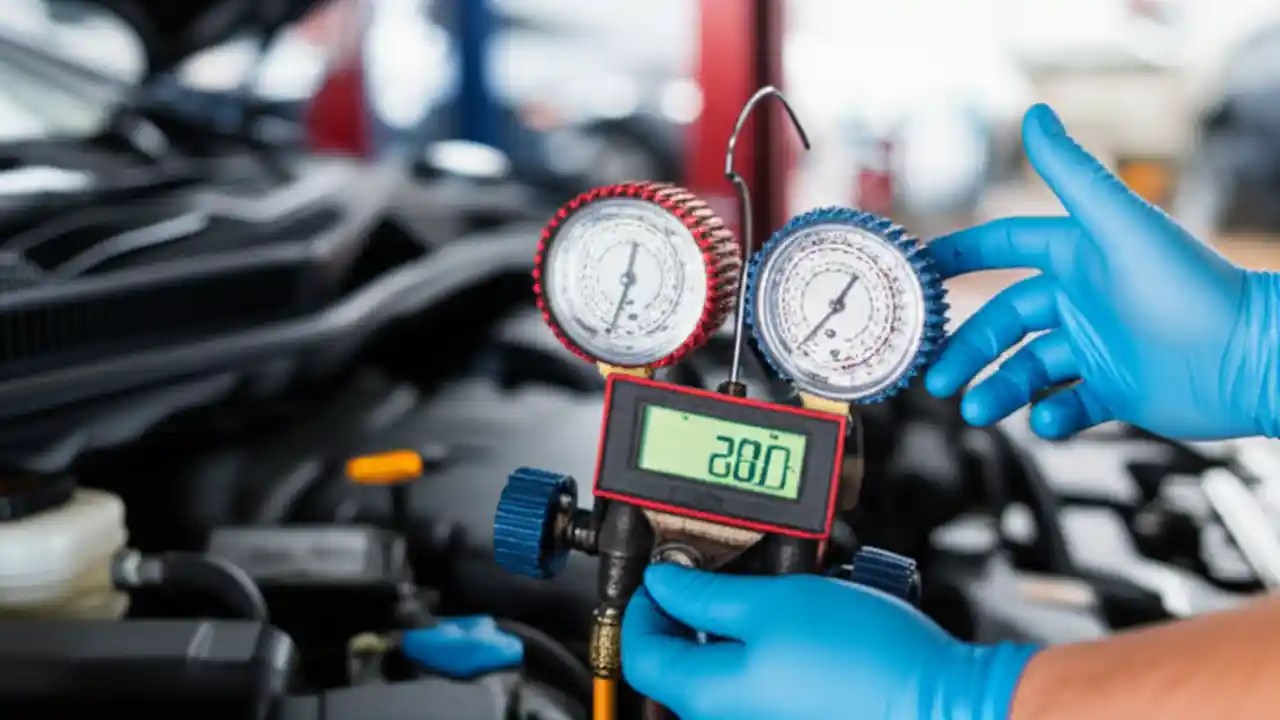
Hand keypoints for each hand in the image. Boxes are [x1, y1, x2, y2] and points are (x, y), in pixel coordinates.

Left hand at [622, 564, 1035, 719]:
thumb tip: (661, 582)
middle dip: (684, 616)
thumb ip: (705, 593)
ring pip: (717, 677)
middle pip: (675, 668)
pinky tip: (789, 630)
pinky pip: (754, 690)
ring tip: (756, 596)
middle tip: (707, 577)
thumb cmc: (867, 660)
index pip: (640, 652)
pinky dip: (756, 655)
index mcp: (707, 695)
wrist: (941, 701)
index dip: (641, 604)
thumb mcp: (774, 601)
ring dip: (722, 633)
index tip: (661, 575)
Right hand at [925, 104, 1279, 439]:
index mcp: (1077, 255)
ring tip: (980, 410)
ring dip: (999, 389)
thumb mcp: (1120, 226)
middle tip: (939, 377)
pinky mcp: (1114, 390)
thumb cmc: (1189, 286)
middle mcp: (1081, 299)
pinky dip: (1050, 416)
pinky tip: (1045, 422)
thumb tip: (1034, 113)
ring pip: (1026, 369)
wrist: (1250, 359)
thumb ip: (1073, 173)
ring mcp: (1096, 347)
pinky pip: (1067, 405)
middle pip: (1002, 321)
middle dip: (968, 348)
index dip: (959, 256)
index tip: (917, 271)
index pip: (1004, 246)